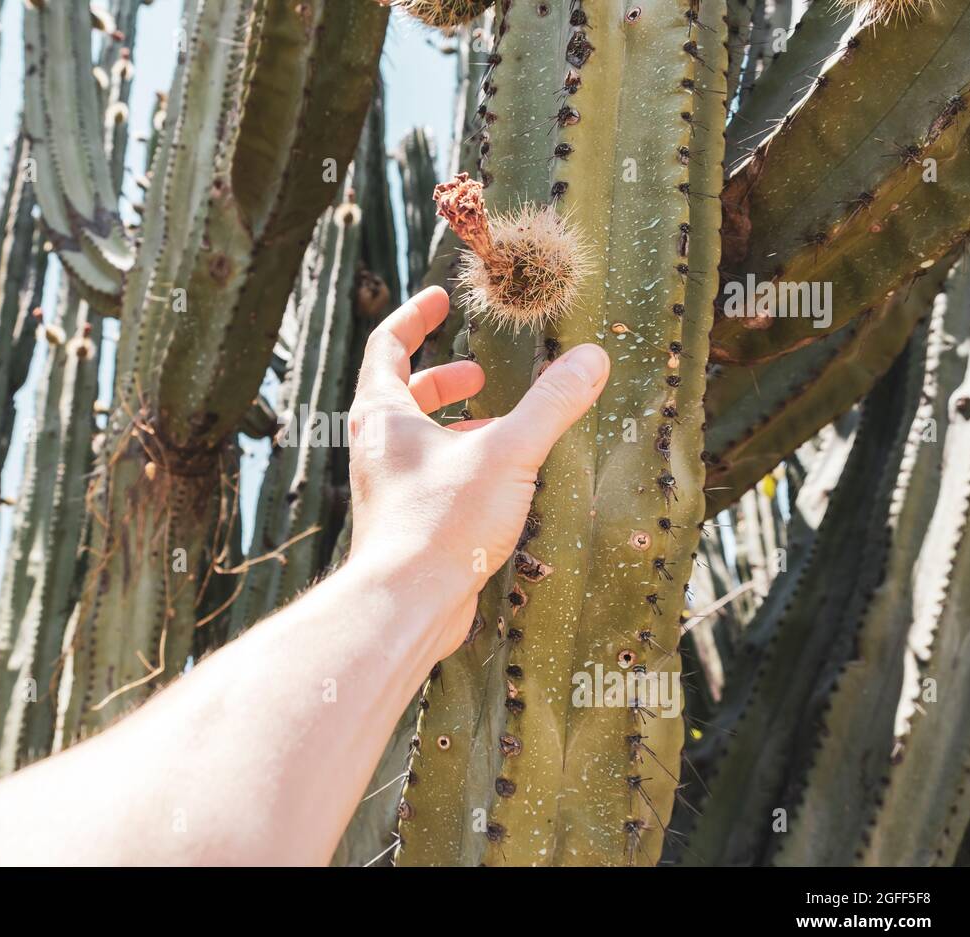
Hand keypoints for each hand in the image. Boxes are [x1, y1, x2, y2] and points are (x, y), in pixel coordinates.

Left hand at [346, 286, 609, 655]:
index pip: (388, 345)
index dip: (415, 317)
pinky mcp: (404, 523)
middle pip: (401, 394)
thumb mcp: (507, 453)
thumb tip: (591, 358)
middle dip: (442, 378)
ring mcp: (387, 487)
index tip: (440, 298)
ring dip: (455, 425)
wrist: (405, 604)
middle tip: (480, 374)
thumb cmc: (440, 524)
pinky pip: (430, 478)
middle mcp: (378, 448)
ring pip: (418, 440)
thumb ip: (550, 405)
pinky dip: (460, 465)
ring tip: (500, 425)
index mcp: (384, 415)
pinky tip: (498, 482)